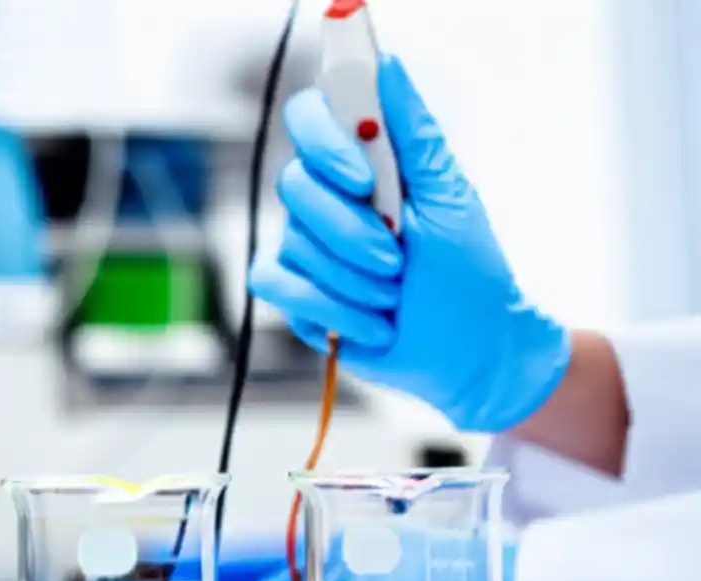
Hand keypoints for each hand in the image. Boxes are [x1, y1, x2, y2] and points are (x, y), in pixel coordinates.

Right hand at [249, 55, 569, 431]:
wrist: (469, 352)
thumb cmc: (469, 272)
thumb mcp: (451, 197)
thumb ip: (415, 134)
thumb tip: (387, 66)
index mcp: (362, 164)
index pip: (310, 118)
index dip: (325, 142)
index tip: (364, 179)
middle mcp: (326, 199)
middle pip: (295, 185)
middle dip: (350, 231)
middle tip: (396, 258)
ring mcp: (305, 246)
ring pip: (293, 244)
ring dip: (354, 280)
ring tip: (392, 297)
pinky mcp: (294, 293)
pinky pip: (275, 285)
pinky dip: (327, 307)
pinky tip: (367, 323)